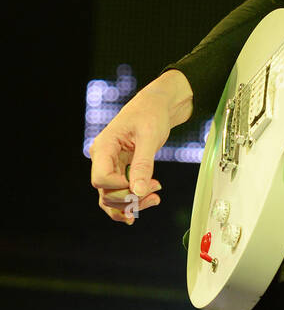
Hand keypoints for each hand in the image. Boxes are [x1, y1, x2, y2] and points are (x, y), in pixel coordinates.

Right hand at [88, 72, 189, 222]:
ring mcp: (109, 165)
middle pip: (105, 192)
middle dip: (129, 198)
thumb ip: (143, 165)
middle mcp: (102, 158)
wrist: (157, 106)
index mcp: (104, 146)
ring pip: (110, 197)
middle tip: (155, 192)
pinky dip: (132, 200)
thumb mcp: (149, 137)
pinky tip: (148, 200)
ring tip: (155, 198)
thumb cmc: (151, 114)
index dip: (120, 188)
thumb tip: (139, 192)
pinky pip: (119, 191)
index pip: (101, 178)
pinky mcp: (119, 169)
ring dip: (131, 204)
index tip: (143, 184)